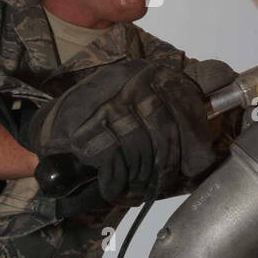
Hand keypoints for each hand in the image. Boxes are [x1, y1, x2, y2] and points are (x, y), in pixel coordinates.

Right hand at [26, 58, 217, 204]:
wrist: (52, 127)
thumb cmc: (102, 123)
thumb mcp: (141, 108)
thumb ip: (171, 118)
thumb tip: (206, 153)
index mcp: (148, 72)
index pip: (185, 103)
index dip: (195, 138)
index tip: (198, 162)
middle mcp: (129, 80)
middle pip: (165, 129)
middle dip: (167, 164)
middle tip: (162, 181)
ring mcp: (106, 103)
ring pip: (141, 148)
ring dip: (140, 175)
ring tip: (135, 183)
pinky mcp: (85, 129)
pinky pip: (115, 160)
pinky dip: (116, 180)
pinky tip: (113, 184)